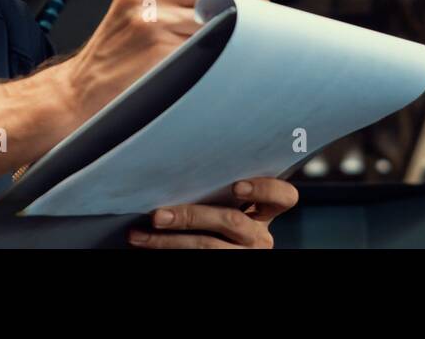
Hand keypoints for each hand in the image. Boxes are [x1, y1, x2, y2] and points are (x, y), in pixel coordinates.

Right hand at [63, 0, 259, 122]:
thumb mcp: (138, 8)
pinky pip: (208, 45)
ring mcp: (153, 18)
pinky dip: (222, 54)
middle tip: (256, 29)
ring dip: (238, 33)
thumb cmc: (116, 55)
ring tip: (239, 49)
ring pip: (221, 15)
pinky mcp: (159, 48)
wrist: (80, 90)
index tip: (247, 1)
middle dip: (246, 7)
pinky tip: (220, 65)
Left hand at [128, 177, 298, 248]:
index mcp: (264, 214)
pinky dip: (166, 249)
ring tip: (141, 234)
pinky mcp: (225, 265)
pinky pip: (198, 258)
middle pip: (231, 220)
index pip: (283, 197)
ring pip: (208, 246)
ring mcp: (242, 254)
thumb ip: (220, 189)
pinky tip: (144, 243)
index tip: (236, 186)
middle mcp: (258, 236)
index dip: (265, 189)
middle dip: (191, 216)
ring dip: (168, 240)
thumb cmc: (215, 218)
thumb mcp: (228, 205)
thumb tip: (180, 160)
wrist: (214, 250)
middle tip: (158, 215)